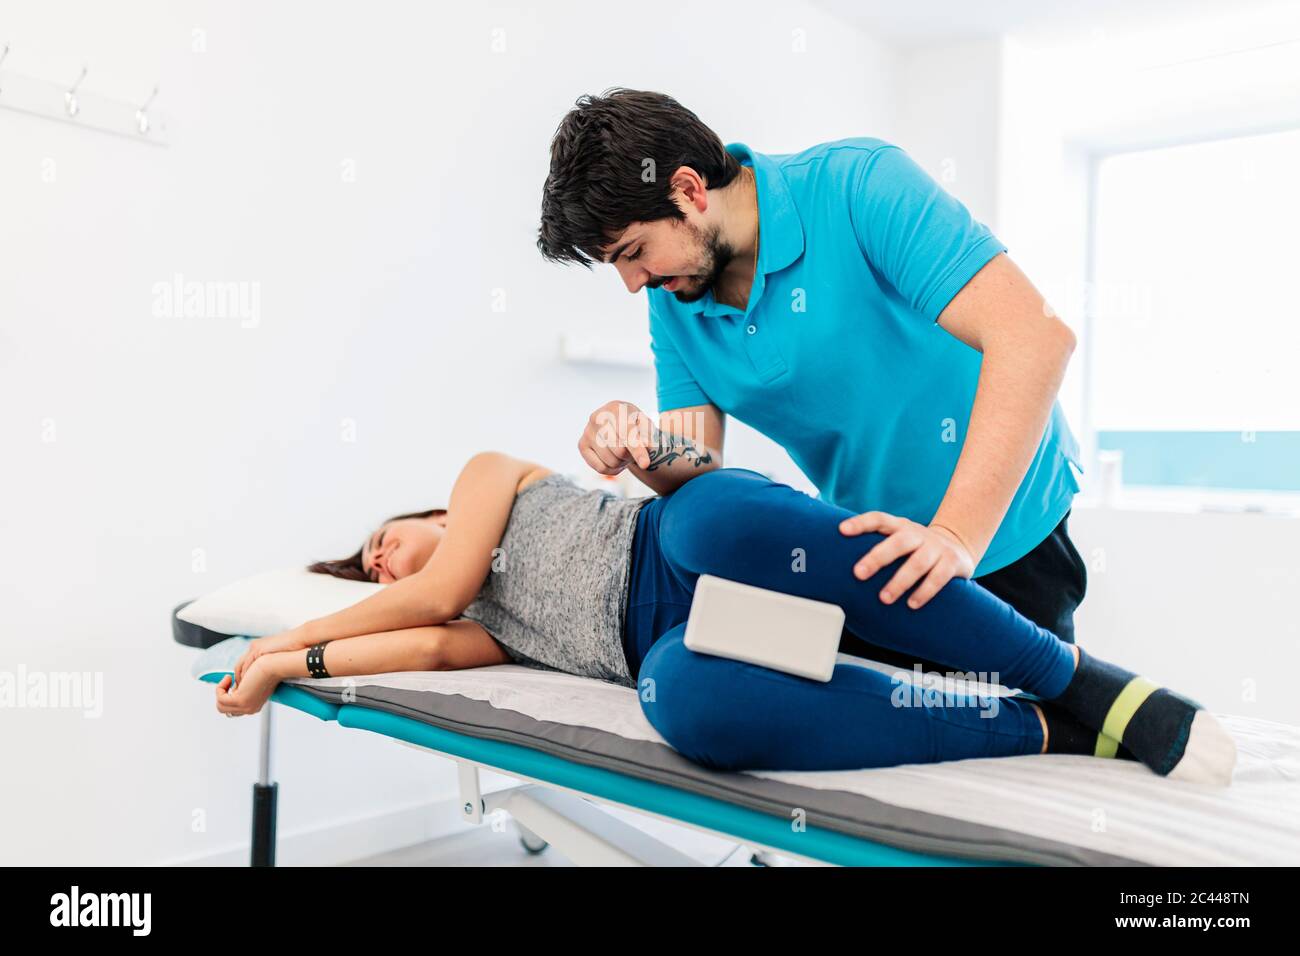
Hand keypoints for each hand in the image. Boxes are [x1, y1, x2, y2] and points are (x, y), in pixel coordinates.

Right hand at [215, 655, 282, 716]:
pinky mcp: (240, 700)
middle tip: (229, 680)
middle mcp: (250, 709)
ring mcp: (245, 706)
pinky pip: (220, 699)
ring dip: (220, 691)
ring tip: (228, 678)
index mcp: (254, 705)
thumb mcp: (250, 681)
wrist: (274, 665)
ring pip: (220, 707)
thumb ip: (241, 688)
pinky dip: (220, 688)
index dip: (228, 696)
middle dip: (222, 695)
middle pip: (225, 710)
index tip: (232, 682)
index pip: (234, 710)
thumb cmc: (264, 668)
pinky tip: (228, 677)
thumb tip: (231, 689)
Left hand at [233, 627, 309, 685]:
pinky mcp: (257, 651)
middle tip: (240, 690)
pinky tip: (247, 684)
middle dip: (239, 678)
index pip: (245, 663)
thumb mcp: (278, 656)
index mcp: (258, 646)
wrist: (300, 639)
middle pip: (239, 664)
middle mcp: (254, 646)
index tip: (244, 686)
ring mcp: (254, 648)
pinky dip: (244, 676)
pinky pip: (245, 666)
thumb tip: (271, 674)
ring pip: (240, 666)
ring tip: (242, 690)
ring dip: (240, 679)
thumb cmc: (294, 648)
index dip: (243, 675)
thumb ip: (271, 662)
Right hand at [578, 399, 655, 474]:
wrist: (619, 424)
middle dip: (631, 456)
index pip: (627, 434)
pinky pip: (601, 468)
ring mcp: (587, 431)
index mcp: (616, 408)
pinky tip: (615, 458)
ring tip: (624, 452)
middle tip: (633, 450)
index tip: (645, 464)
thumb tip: (645, 455)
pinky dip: (612, 469)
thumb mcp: (647, 428)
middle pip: (619, 451)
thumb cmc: (636, 426)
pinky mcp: (582, 445)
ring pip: (610, 461)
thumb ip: (648, 439)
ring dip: (622, 462)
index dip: (637, 450)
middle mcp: (597, 417)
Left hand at [839, 512, 975, 609]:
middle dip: (877, 558)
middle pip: (897, 542)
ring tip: (884, 598)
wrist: (958, 545)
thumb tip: (837, 560)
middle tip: (858, 574)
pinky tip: (912, 604)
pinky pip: (938, 578)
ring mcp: (936, 548)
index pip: (879, 519)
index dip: (861, 523)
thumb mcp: (899, 538)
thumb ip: (877, 544)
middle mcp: (918, 534)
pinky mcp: (952, 563)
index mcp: (900, 526)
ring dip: (899, 581)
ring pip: (917, 563)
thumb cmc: (916, 547)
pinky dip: (924, 592)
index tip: (842, 530)